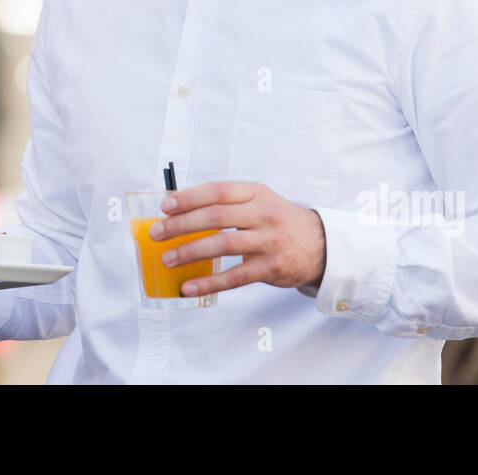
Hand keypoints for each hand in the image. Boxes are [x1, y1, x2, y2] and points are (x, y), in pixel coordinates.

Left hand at [151, 182, 325, 295]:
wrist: (320, 244)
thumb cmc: (277, 221)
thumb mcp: (259, 201)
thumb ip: (227, 203)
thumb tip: (180, 211)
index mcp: (256, 193)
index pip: (218, 191)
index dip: (189, 197)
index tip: (165, 206)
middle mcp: (264, 214)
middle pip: (216, 216)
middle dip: (181, 225)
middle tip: (158, 233)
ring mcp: (269, 241)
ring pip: (223, 245)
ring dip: (190, 252)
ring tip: (168, 259)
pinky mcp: (272, 268)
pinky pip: (235, 277)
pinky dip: (209, 283)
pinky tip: (189, 287)